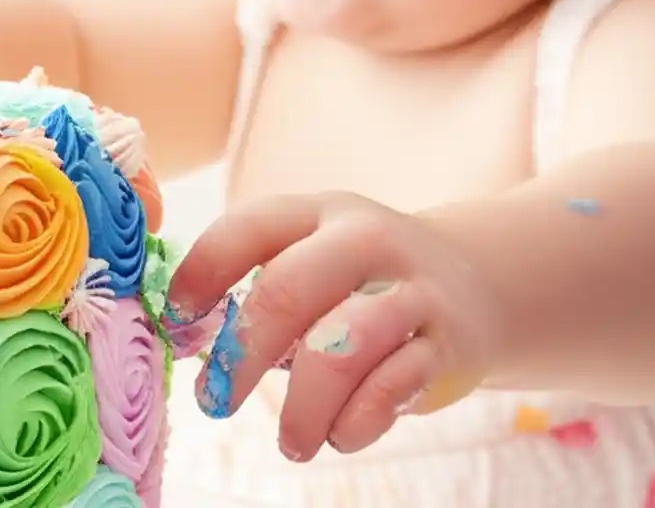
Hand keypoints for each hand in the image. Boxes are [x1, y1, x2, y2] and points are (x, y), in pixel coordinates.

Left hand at [165, 191, 503, 461]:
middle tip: (215, 400)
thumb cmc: (362, 281)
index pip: (246, 230)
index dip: (201, 275)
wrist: (478, 281)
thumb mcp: (313, 257)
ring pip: (342, 347)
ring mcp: (411, 290)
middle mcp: (365, 241)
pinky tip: (339, 435)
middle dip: (240, 354)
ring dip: (302, 405)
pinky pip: (392, 387)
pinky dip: (356, 422)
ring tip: (290, 441)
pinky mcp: (446, 343)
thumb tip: (187, 337)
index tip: (176, 323)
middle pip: (288, 290)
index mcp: (317, 214)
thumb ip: (257, 287)